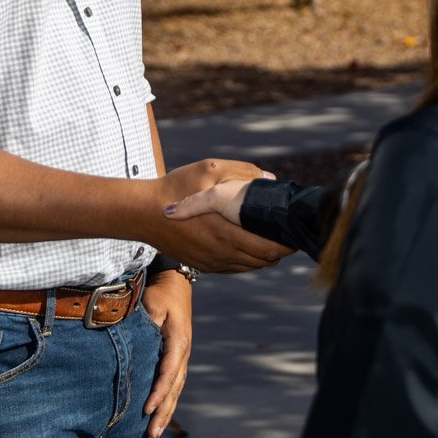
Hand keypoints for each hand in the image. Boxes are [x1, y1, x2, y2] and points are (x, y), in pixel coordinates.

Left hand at [140, 271, 191, 437]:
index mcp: (178, 342)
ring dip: (167, 411)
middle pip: (174, 388)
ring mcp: (182, 356)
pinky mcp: (177, 357)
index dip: (158, 393)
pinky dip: (167, 400)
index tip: (146, 409)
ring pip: (175, 389)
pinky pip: (173, 383)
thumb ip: (149, 322)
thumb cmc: (162, 293)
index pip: (168, 373)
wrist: (176, 283)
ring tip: (156, 432)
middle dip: (163, 411)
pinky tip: (160, 414)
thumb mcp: (154, 303)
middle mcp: (183, 353)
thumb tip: (142, 340)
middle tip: (152, 433)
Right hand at [147, 159, 287, 272]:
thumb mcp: (209, 170)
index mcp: (227, 232)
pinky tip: (252, 244)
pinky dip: (250, 260)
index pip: (269, 248)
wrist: (143, 213)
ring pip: (252, 266)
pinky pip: (236, 268)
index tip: (294, 228)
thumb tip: (270, 179)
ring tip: (274, 237)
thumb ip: (242, 173)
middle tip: (289, 232)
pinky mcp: (204, 266)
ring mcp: (213, 262)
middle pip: (265, 260)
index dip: (287, 242)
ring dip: (266, 255)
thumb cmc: (176, 187)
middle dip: (281, 248)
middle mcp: (222, 253)